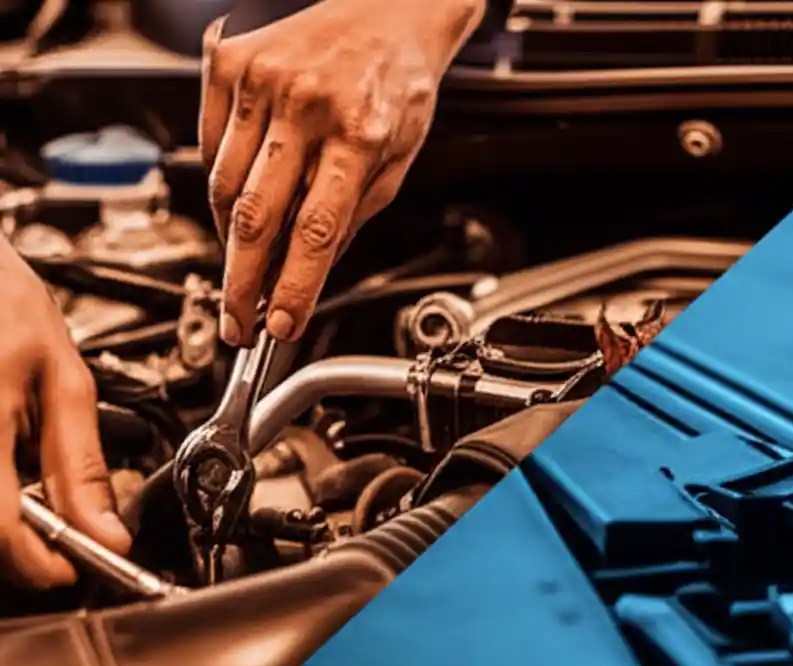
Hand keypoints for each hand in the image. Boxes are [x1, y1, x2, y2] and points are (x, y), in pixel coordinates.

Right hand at [0, 245, 130, 588]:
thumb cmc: (2, 300)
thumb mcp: (64, 377)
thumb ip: (81, 461)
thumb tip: (108, 532)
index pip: (0, 534)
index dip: (40, 564)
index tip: (71, 568)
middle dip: (21, 541)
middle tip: (58, 523)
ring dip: (2, 514)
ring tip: (22, 474)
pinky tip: (2, 457)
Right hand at [200, 0, 485, 345]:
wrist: (385, 7)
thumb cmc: (397, 80)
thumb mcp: (399, 156)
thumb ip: (355, 214)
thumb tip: (311, 272)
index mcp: (360, 133)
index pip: (318, 232)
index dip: (294, 287)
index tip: (279, 325)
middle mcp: (307, 105)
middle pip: (257, 217)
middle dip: (242, 282)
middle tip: (238, 320)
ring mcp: (261, 81)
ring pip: (224, 186)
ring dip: (231, 238)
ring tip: (243, 265)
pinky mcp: (228, 63)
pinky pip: (210, 146)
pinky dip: (221, 183)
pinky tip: (241, 197)